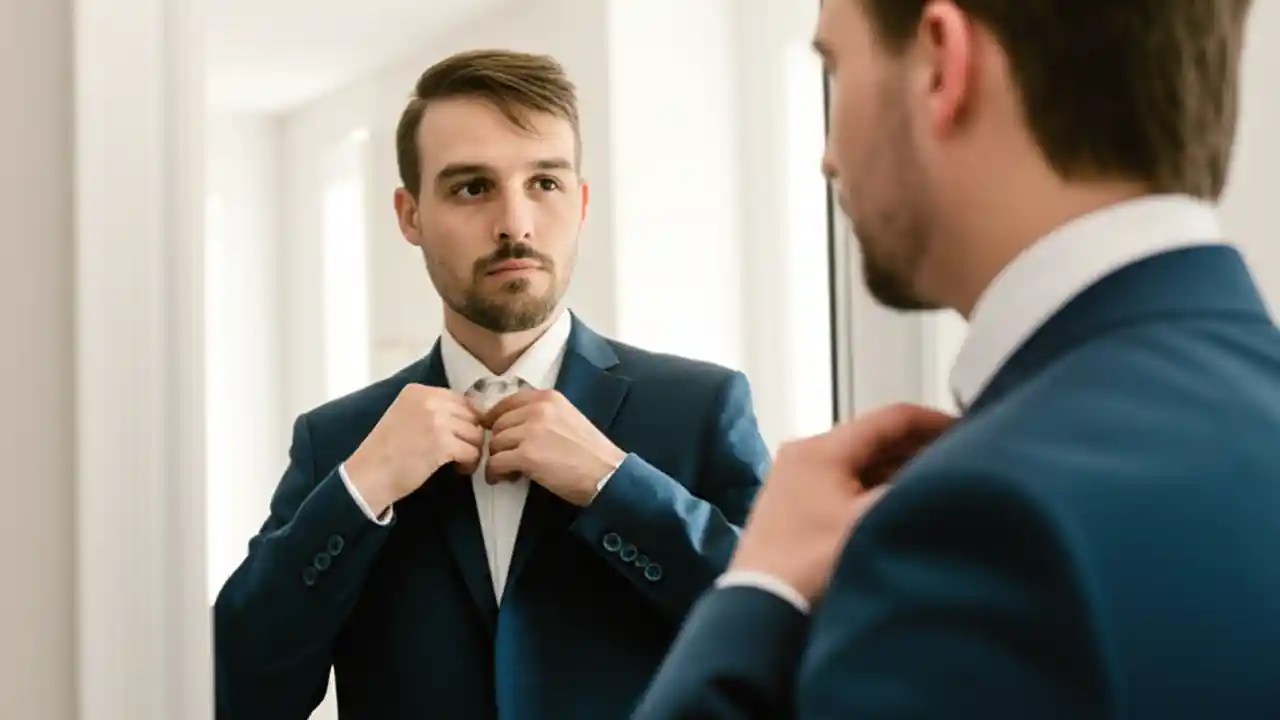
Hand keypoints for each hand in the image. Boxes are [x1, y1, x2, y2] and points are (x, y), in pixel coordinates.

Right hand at [345, 384, 484, 514]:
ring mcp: (436, 421)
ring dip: (473, 449)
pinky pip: (472, 451)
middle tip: (462, 451)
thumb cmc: (386, 451)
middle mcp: (428, 400)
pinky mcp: (443, 444)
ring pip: (475, 433)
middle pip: (470, 414)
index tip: (459, 435)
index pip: (459, 399)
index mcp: (418, 391)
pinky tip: (458, 469)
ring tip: (459, 462)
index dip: (465, 419)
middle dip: (471, 434)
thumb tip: (466, 416)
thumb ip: (431, 410)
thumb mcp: (405, 416)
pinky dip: (469, 463)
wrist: (368, 475)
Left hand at [483, 389, 626, 506]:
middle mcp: (537, 409)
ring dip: (497, 458)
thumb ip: (541, 414)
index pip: (507, 402)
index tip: (493, 431)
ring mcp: (530, 431)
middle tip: (507, 458)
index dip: (496, 418)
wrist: (606, 474)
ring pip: (495, 443)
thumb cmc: (590, 451)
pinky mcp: (526, 455)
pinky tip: (503, 478)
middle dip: (499, 442)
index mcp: (547, 397)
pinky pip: (496, 462)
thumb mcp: (567, 417)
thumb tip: (512, 424)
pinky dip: (495, 473)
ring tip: (509, 470)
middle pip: (499, 424)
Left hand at [729, 403, 954, 603]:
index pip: (890, 418)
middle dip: (917, 446)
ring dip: (895, 467)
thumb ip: (911, 491)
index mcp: (822, 447)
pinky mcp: (792, 500)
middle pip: (873, 437)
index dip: (933, 420)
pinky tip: (897, 501)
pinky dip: (872, 484)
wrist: (760, 604)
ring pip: (858, 460)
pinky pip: (843, 479)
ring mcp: (794, 475)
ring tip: (935, 479)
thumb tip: (947, 475)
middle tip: (958, 457)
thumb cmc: (815, 561)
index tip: (969, 428)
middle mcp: (804, 451)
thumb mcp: (871, 522)